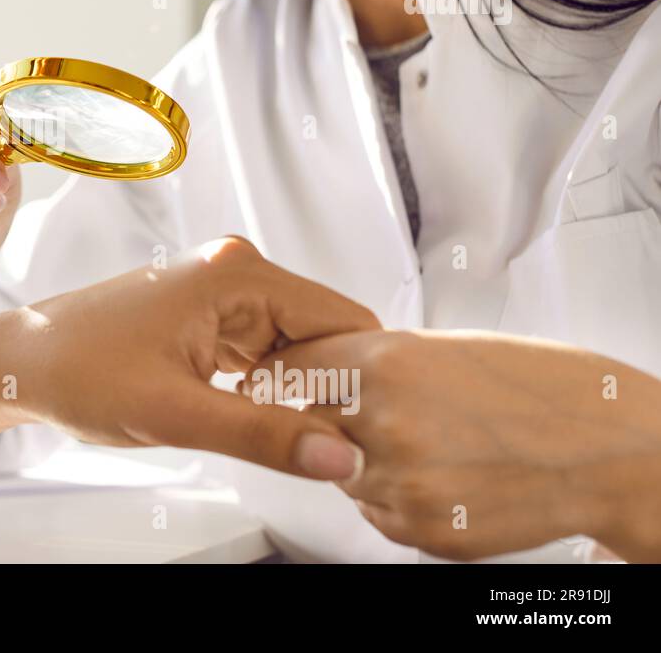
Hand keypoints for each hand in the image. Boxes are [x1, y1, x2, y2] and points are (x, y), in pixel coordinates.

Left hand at [0, 236, 380, 479]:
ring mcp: (224, 290)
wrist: (24, 361)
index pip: (345, 321)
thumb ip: (264, 434)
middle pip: (326, 334)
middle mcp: (237, 270)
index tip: (364, 434)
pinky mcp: (210, 314)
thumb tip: (339, 456)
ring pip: (298, 347)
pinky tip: (259, 420)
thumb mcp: (176, 413)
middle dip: (332, 390)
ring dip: (300, 392)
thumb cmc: (80, 371)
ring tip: (287, 437)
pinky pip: (267, 351)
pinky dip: (272, 387)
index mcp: (238, 274)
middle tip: (327, 448)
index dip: (361, 380)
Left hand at [245, 330, 660, 559]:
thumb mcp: (434, 348)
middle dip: (325, 419)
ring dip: (366, 459)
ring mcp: (398, 482)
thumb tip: (307, 371)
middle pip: (306, 425)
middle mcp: (381, 424)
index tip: (279, 381)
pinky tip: (445, 473)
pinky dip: (398, 495)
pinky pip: (376, 511)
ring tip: (431, 440)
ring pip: (341, 471)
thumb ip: (362, 362)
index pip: (284, 372)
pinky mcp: (416, 528)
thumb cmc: (526, 387)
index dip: (281, 377)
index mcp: (381, 365)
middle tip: (374, 412)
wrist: (596, 446)